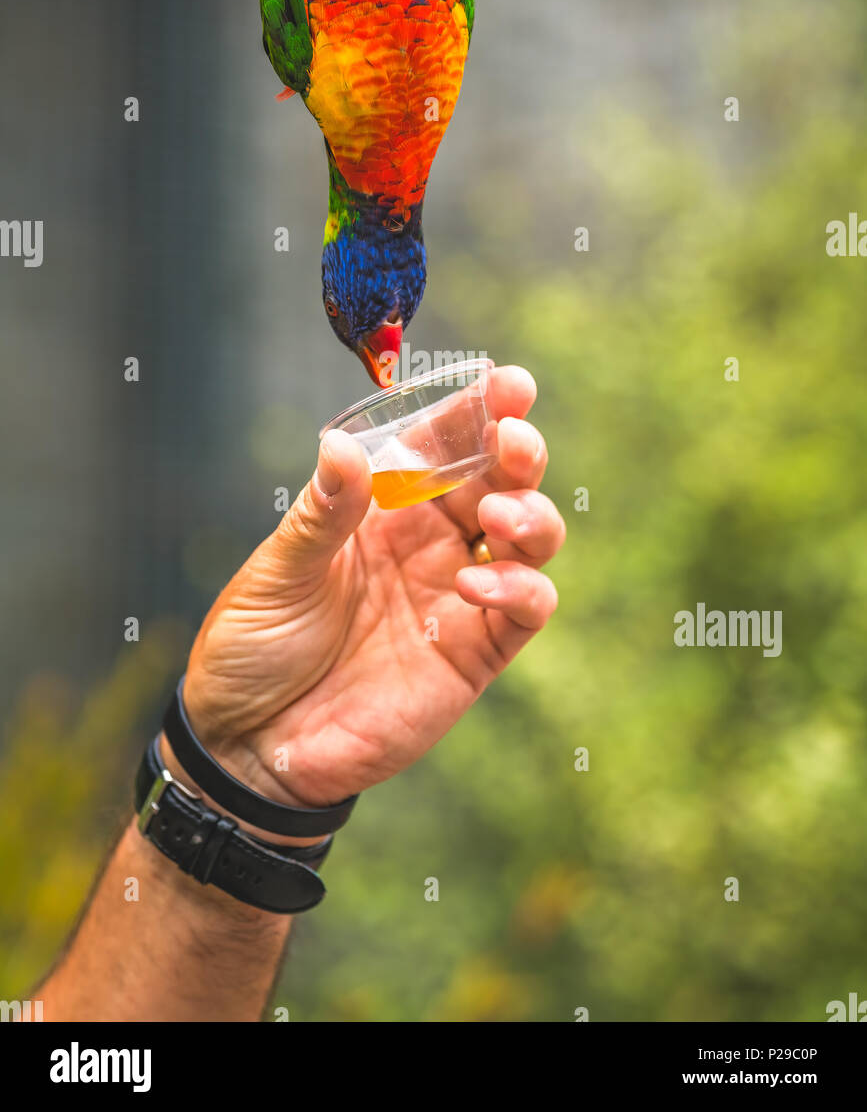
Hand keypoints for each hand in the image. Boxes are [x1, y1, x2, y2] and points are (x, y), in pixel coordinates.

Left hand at [174, 366, 563, 812]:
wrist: (249, 744)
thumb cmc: (255, 646)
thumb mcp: (278, 570)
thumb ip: (323, 512)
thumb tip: (341, 443)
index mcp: (386, 508)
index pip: (447, 443)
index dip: (482, 410)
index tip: (506, 384)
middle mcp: (432, 542)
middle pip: (502, 481)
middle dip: (520, 452)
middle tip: (515, 440)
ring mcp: (458, 595)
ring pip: (531, 538)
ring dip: (532, 515)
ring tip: (497, 516)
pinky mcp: (474, 653)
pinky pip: (526, 609)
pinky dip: (520, 587)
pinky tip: (477, 582)